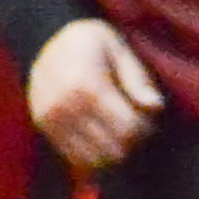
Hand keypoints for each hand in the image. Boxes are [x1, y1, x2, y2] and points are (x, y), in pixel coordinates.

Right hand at [29, 17, 166, 173]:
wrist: (44, 39)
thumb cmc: (90, 43)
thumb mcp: (118, 49)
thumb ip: (137, 79)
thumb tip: (156, 107)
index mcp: (87, 85)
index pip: (129, 129)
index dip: (146, 128)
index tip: (148, 116)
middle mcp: (65, 105)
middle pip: (114, 147)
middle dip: (132, 142)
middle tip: (135, 125)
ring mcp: (50, 118)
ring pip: (94, 159)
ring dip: (113, 151)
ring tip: (117, 132)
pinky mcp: (43, 125)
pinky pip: (74, 157)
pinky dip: (93, 154)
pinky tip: (100, 136)